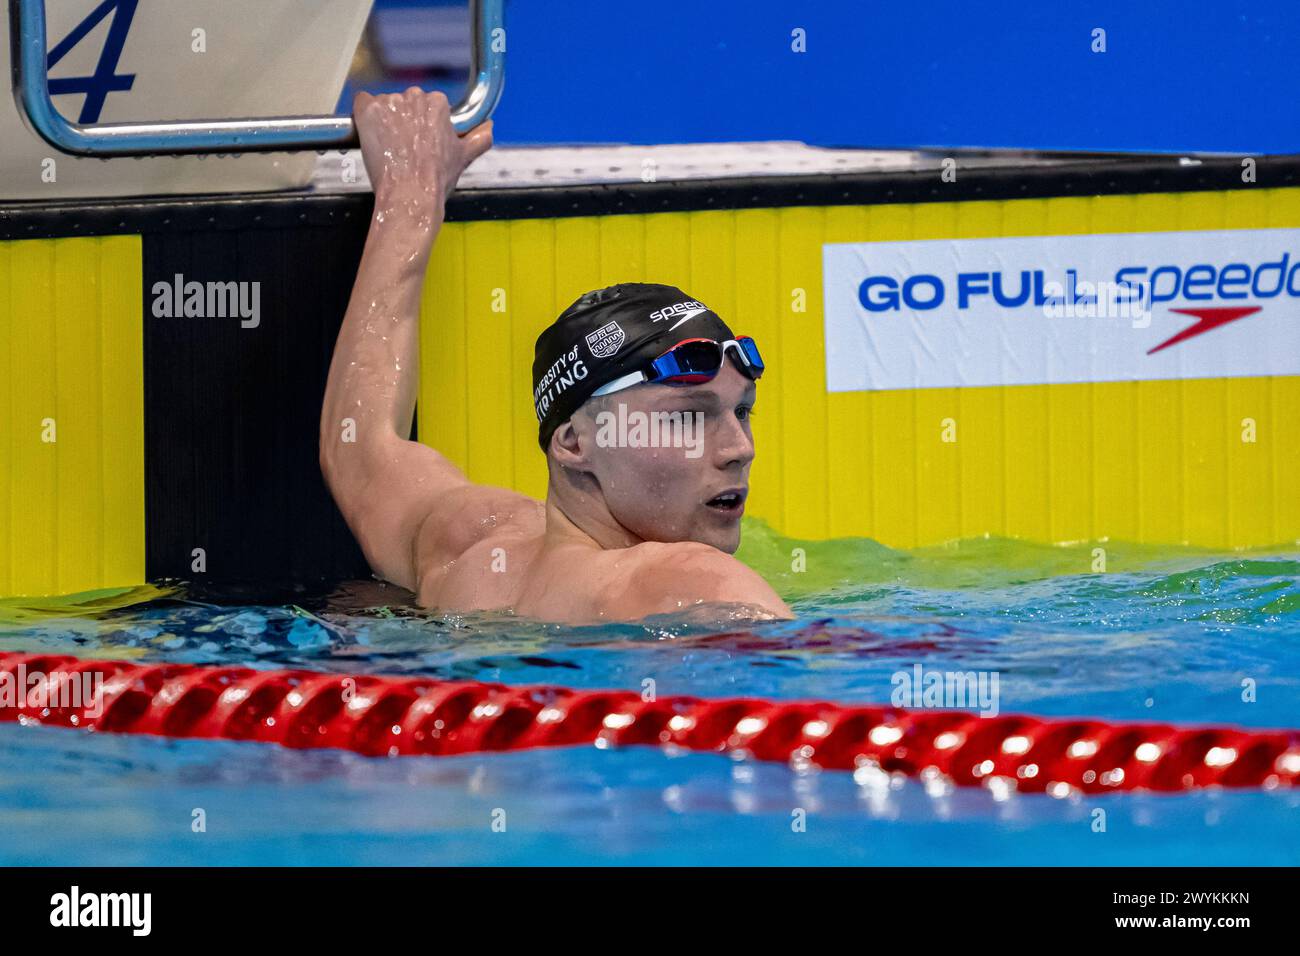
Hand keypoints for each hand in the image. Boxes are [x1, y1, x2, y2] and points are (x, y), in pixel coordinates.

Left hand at [353, 87, 493, 224]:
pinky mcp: (368, 110)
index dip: (420, 124)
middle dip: (401, 121)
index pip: (425, 104)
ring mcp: (390, 102)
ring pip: (383, 105)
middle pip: (403, 103)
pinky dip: (363, 118)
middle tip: (402, 148)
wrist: (411, 194)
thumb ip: (479, 138)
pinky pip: (362, 103)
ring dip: (383, 122)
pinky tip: (371, 137)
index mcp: (438, 103)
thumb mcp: (463, 158)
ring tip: (388, 148)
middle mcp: (414, 97)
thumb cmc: (435, 179)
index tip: (417, 141)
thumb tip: (489, 128)